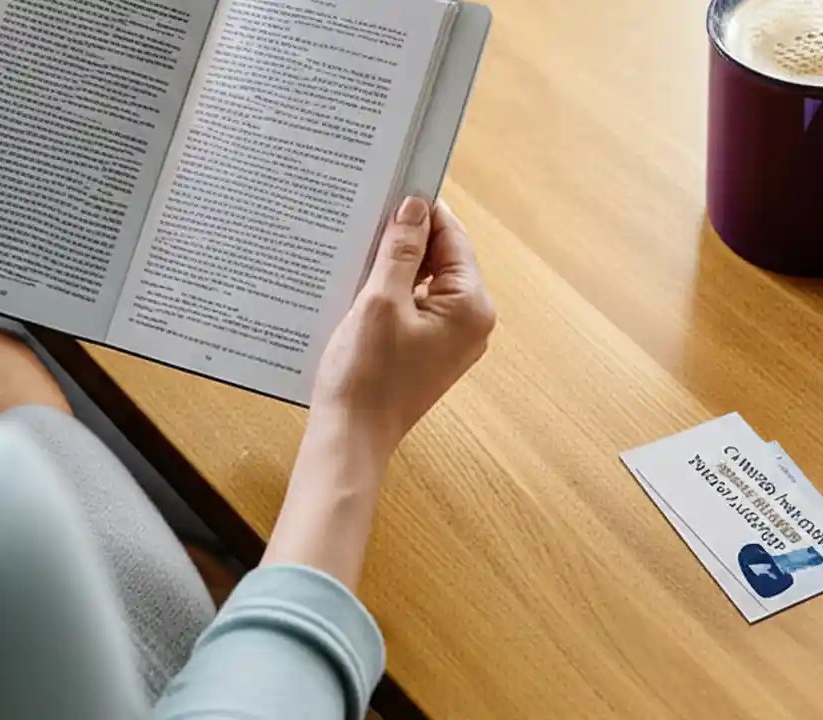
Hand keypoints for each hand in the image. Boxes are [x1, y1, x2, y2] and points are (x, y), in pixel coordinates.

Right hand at [311, 196, 496, 455]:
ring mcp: (451, 340)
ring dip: (394, 265)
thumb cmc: (366, 375)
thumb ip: (401, 250)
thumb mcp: (381, 301)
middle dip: (405, 238)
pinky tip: (360, 283)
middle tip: (366, 215)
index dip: (421, 211)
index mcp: (471, 306)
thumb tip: (415, 205)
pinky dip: (391, 292)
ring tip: (358, 247)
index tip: (391, 187)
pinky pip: (415, 306)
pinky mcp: (429, 352)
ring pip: (425, 282)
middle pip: (441, 258)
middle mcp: (471, 322)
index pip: (453, 238)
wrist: (351, 438)